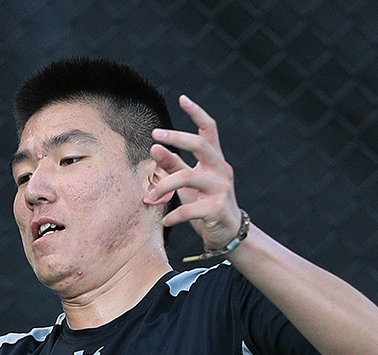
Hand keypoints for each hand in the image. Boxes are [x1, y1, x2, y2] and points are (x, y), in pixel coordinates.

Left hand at [146, 95, 242, 251]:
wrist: (228, 234)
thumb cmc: (205, 204)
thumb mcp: (188, 183)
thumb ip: (173, 165)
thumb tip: (155, 146)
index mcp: (214, 160)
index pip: (209, 130)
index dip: (197, 113)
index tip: (182, 98)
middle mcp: (220, 170)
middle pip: (200, 145)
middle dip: (176, 138)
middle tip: (155, 137)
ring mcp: (221, 188)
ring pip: (188, 177)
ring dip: (164, 185)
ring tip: (150, 198)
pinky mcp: (217, 209)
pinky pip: (189, 209)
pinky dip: (174, 215)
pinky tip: (165, 220)